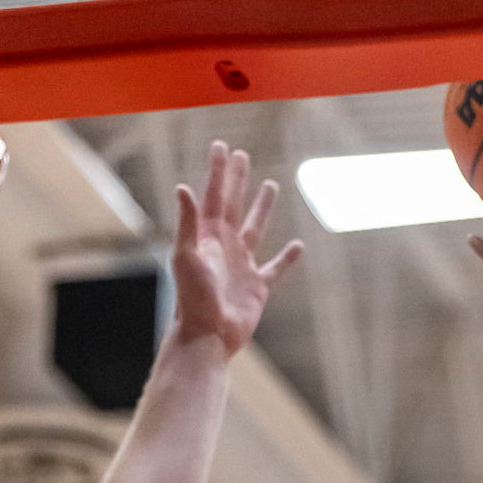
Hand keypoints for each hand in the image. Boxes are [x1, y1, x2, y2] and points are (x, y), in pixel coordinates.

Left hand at [168, 140, 302, 353]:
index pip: (214, 194)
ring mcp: (242, 265)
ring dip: (263, 208)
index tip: (222, 146)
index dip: (218, 170)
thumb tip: (183, 188)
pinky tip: (298, 246)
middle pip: (233, 204)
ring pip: (255, 228)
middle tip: (243, 154)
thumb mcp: (186, 256)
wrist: (206, 335)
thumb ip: (187, 222)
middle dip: (237, 179)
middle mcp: (225, 246)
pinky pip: (276, 268)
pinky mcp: (258, 287)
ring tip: (271, 186)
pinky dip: (288, 258)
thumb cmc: (192, 298)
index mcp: (207, 236)